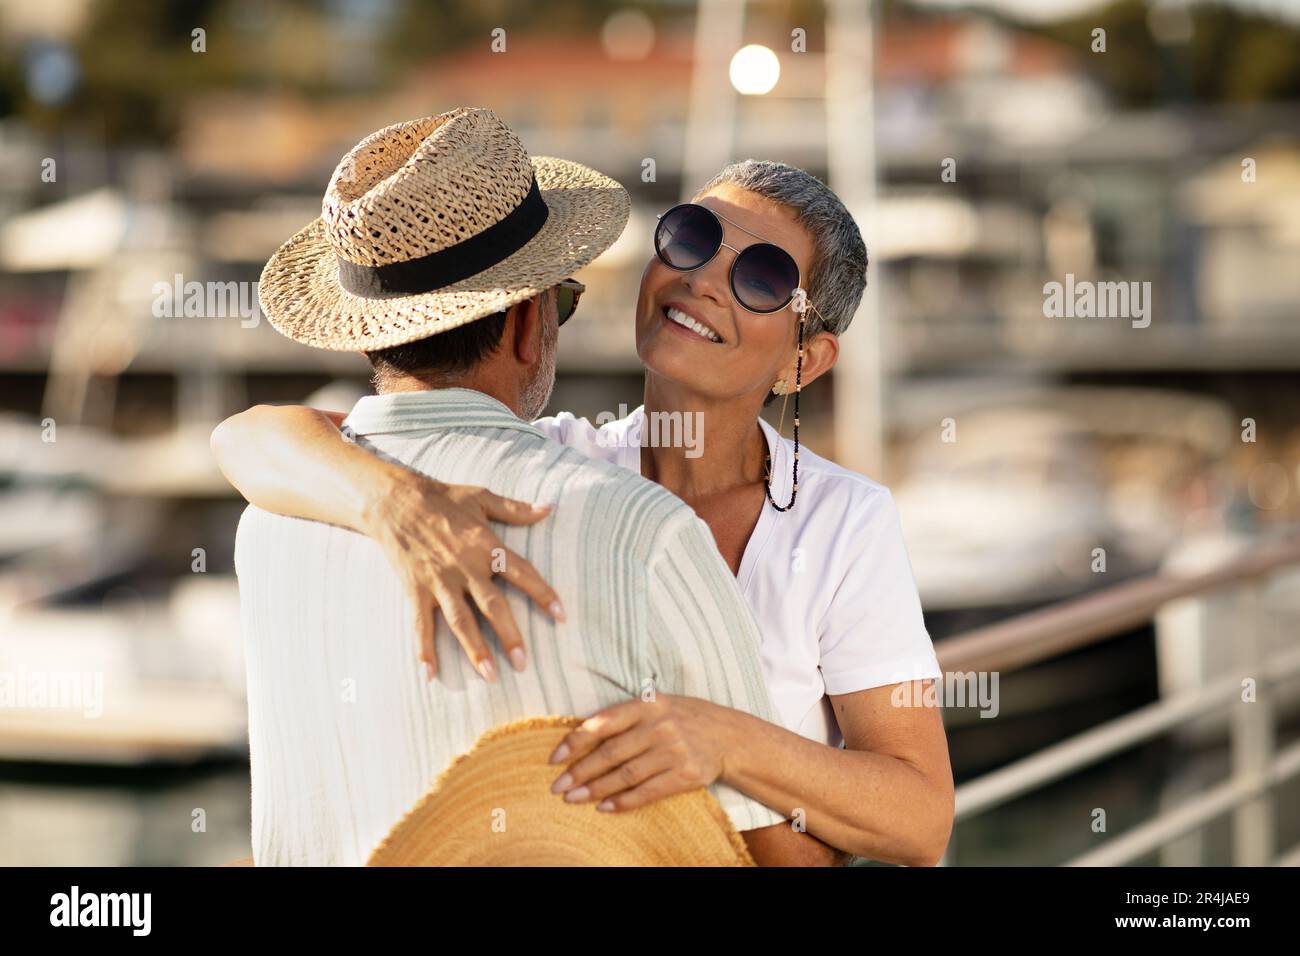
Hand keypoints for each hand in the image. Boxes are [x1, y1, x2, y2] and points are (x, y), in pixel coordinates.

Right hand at [361, 466, 563, 681]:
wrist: (395, 500)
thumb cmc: (443, 497)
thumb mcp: (482, 497)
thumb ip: (517, 509)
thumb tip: (549, 507)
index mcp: (486, 545)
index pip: (522, 572)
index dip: (543, 593)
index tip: (562, 616)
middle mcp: (465, 567)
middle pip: (492, 606)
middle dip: (509, 636)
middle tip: (523, 664)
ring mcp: (439, 581)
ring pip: (461, 621)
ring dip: (474, 649)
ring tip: (490, 676)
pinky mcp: (416, 589)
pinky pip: (421, 624)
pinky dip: (425, 650)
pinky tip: (430, 675)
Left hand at [547, 695, 733, 811]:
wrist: (727, 735)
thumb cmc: (681, 718)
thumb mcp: (655, 705)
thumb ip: (623, 716)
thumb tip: (578, 736)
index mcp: (647, 705)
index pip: (603, 723)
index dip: (576, 741)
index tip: (554, 758)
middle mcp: (660, 726)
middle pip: (611, 753)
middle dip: (580, 771)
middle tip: (557, 787)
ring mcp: (674, 750)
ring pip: (626, 774)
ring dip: (596, 790)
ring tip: (574, 799)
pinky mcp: (685, 774)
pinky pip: (648, 791)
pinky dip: (624, 802)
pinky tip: (605, 808)